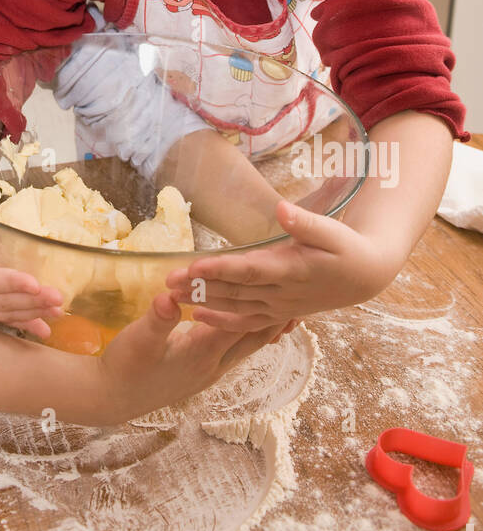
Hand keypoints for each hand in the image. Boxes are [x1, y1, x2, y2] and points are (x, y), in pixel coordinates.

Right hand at [0, 227, 64, 338]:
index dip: (9, 283)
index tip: (33, 283)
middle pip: (4, 300)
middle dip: (32, 301)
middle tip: (58, 298)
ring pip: (9, 312)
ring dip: (35, 312)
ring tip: (58, 311)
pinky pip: (8, 319)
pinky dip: (27, 324)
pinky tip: (46, 330)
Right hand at [95, 292, 295, 424]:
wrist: (113, 398)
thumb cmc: (126, 367)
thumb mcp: (139, 339)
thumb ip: (157, 319)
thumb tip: (170, 297)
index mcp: (202, 351)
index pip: (238, 321)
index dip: (258, 301)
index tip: (277, 282)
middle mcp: (213, 365)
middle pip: (253, 339)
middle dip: (275, 320)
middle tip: (301, 302)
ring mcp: (209, 372)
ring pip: (246, 349)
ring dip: (264, 331)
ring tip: (287, 316)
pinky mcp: (201, 374)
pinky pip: (234, 354)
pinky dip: (246, 339)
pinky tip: (248, 331)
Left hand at [165, 199, 393, 330]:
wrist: (365, 276)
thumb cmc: (348, 247)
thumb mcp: (333, 230)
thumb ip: (305, 222)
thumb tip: (282, 208)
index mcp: (292, 270)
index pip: (249, 271)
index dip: (220, 270)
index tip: (193, 266)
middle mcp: (282, 293)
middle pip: (234, 292)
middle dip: (198, 288)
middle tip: (166, 281)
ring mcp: (279, 306)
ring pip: (235, 309)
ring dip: (203, 304)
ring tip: (172, 298)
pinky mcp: (279, 312)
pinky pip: (246, 322)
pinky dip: (221, 322)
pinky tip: (197, 316)